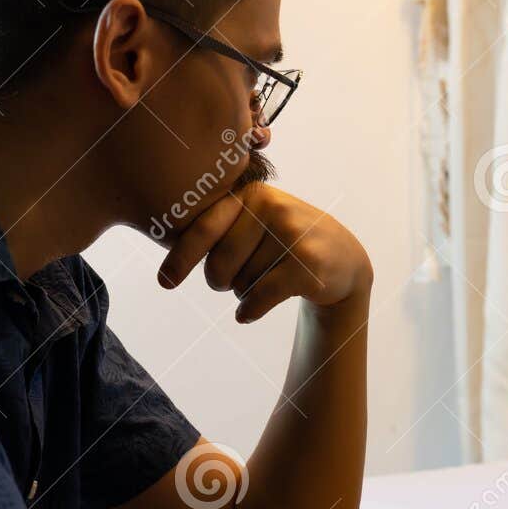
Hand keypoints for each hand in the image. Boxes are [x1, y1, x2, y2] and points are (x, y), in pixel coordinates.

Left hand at [157, 183, 372, 322]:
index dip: (180, 258)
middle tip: (236, 279)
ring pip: (241, 284)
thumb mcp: (254, 223)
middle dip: (221, 282)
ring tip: (267, 279)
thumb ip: (218, 229)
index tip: (164, 282)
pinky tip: (248, 313)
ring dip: (245, 293)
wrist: (343, 259)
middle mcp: (271, 206)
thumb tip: (168, 265)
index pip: (204, 228)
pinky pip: (259, 298)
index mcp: (250, 194)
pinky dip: (249, 311)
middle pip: (219, 265)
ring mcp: (292, 233)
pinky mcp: (308, 263)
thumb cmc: (284, 243)